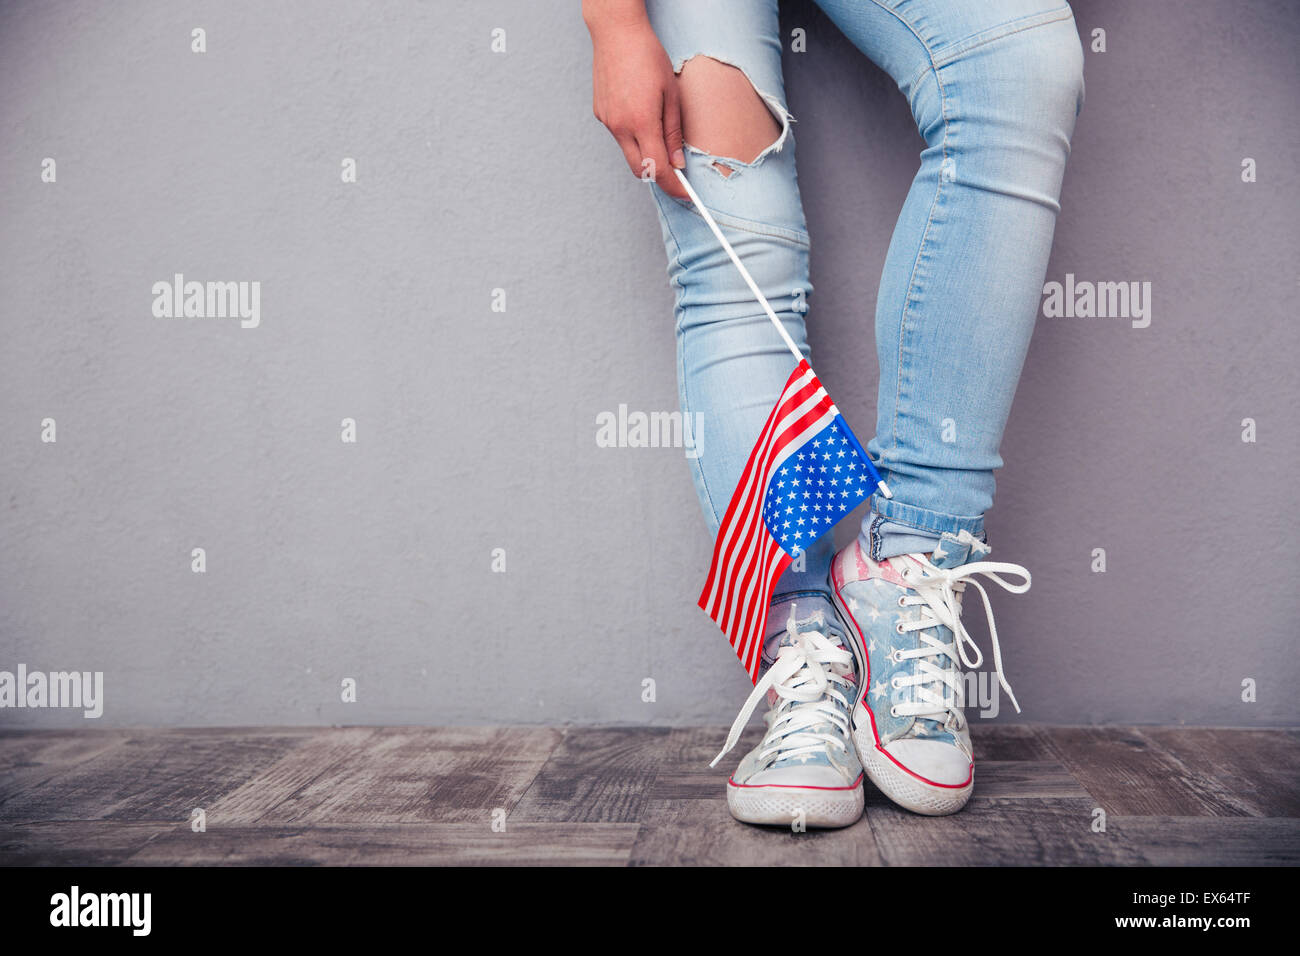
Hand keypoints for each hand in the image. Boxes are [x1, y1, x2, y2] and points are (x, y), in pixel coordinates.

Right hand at [584, 2, 687, 198]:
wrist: (616, 32)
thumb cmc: (647, 55)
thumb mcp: (671, 93)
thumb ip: (673, 132)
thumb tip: (678, 161)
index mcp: (641, 122)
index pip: (658, 169)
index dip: (674, 187)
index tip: (686, 194)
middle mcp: (620, 126)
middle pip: (640, 170)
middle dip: (659, 176)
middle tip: (677, 172)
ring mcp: (608, 122)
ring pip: (629, 154)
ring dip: (646, 154)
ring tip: (659, 133)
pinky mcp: (601, 115)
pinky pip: (619, 136)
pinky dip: (633, 137)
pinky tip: (640, 114)